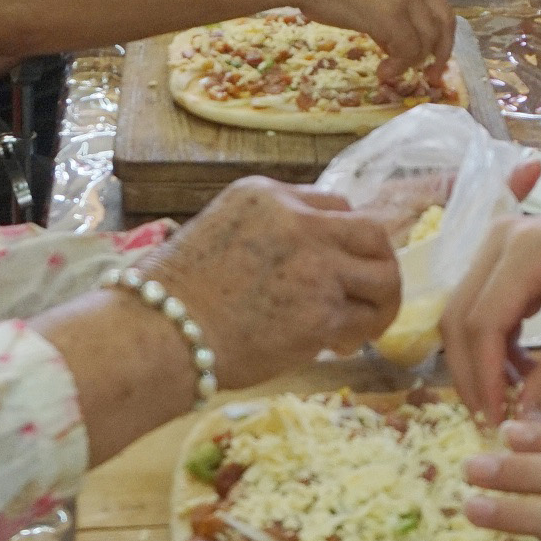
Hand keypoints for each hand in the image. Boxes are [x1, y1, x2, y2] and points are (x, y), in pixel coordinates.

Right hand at [144, 178, 404, 386]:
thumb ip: (264, 234)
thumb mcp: (217, 231)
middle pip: (372, 231)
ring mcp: (316, 265)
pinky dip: (358, 334)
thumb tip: (299, 261)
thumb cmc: (170, 294)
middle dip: (376, 263)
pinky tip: (336, 346)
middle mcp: (298, 220)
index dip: (343, 238)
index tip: (339, 264)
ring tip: (360, 324)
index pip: (334, 204)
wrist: (158, 333)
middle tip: (367, 293)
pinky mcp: (323, 312)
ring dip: (377, 301)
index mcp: (267, 194)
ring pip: (382, 275)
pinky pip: (364, 320)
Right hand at [282, 0, 457, 78]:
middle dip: (441, 51)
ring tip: (391, 71)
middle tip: (432, 72)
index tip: (433, 52)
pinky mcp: (392, 16)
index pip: (437, 3)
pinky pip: (409, 50)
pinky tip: (384, 71)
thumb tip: (391, 38)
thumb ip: (386, 3)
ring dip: (413, 62)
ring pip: (427, 39)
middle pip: (444, 21)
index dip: (438, 31)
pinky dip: (400, 66)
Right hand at [442, 205, 540, 423]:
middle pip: (461, 317)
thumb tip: (525, 421)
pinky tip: (521, 371)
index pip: (483, 323)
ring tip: (512, 397)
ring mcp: (498, 246)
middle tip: (491, 417)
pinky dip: (496, 343)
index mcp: (522, 253)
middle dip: (472, 372)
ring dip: (481, 359)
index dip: (484, 377)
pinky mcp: (505, 258)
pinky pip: (484, 306)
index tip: (495, 422)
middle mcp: (498, 242)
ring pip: (467, 313)